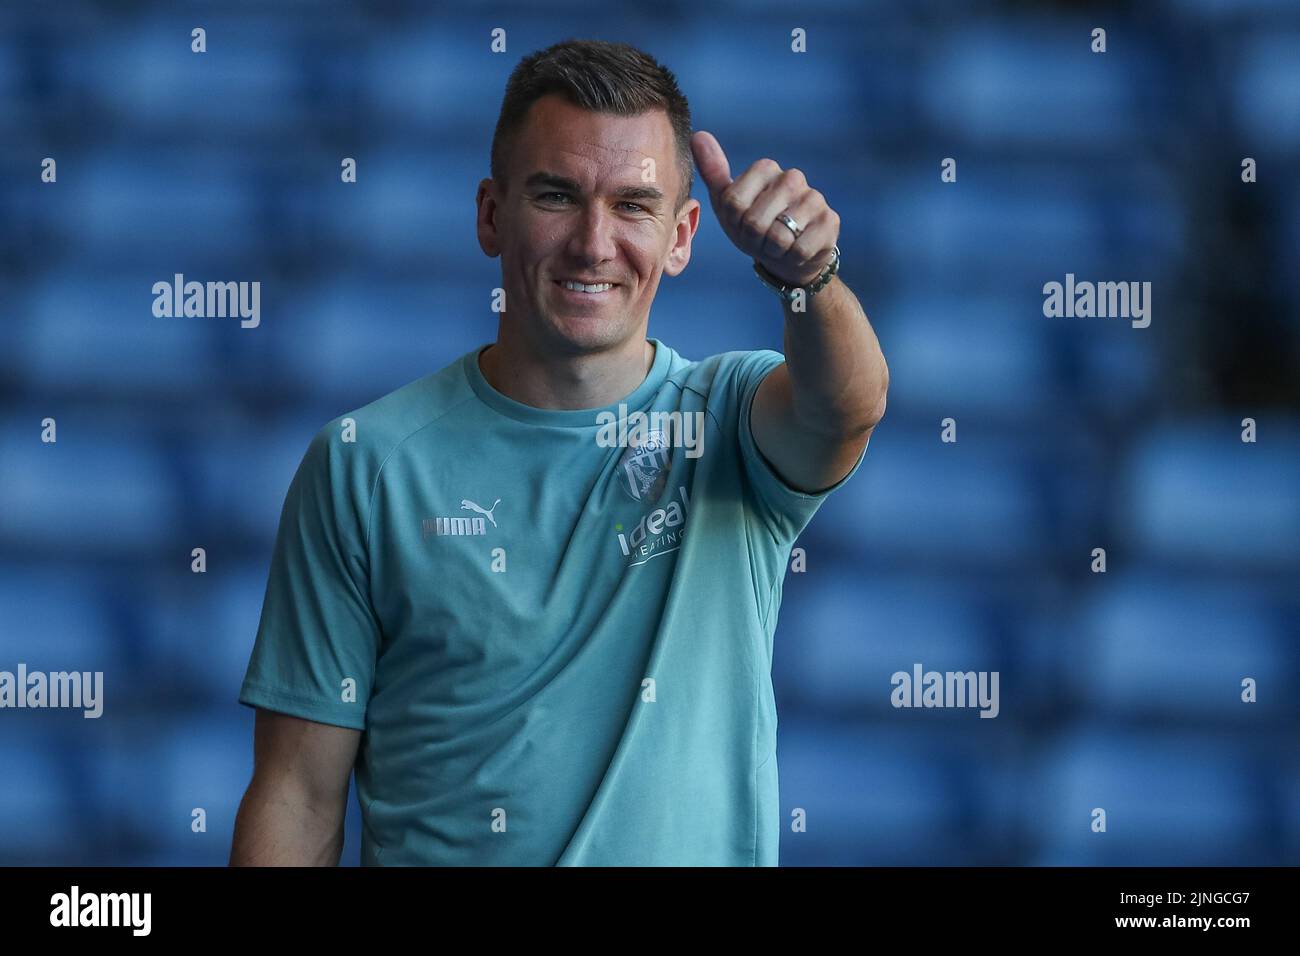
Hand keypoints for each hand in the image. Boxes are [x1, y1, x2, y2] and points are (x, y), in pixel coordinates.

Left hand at [690, 129, 840, 287]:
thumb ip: (714, 172)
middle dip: (754, 240)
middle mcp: (792, 178)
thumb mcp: (728, 204)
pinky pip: (800, 249)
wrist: (787, 255)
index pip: (734, 203)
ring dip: (774, 250)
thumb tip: (698, 135)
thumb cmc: (753, 227)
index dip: (736, 224)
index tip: (744, 224)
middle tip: (763, 238)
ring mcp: (814, 198)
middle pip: (755, 222)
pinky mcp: (830, 221)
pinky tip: (797, 251)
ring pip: (779, 237)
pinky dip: (793, 258)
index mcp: (766, 168)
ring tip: (779, 244)